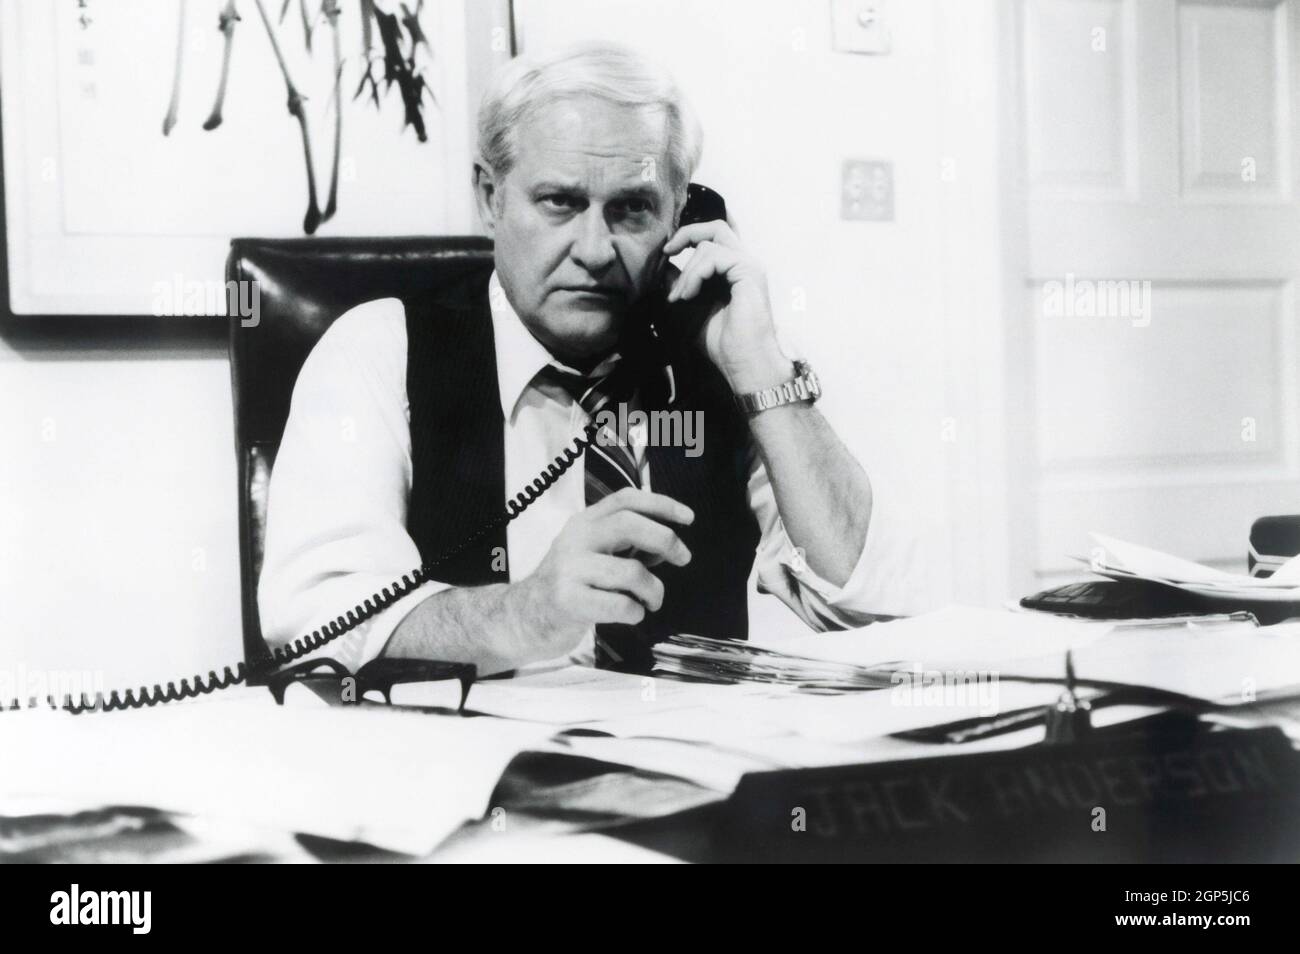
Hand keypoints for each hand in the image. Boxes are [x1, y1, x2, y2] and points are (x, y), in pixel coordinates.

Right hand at [512, 489, 693, 661]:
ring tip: (651, 600)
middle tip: (683, 558)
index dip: (661, 504)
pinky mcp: (568, 601)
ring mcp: (569, 570)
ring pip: (631, 572)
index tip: (688, 517)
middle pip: (629, 525)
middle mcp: (575, 540)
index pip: (625, 500)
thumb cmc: (569, 585)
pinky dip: (636, 612)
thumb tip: (667, 545)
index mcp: (584, 523)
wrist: (524, 617)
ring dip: (654, 590)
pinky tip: (631, 613)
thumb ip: (624, 543)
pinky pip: (621, 605)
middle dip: (665, 540)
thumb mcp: (591, 552)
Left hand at [663, 220, 791, 393]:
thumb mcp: (690, 309)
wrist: (743, 362)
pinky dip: (695, 274)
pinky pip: (715, 256)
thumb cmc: (722, 342)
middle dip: (687, 234)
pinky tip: (689, 295)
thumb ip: (680, 285)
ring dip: (687, 271)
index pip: (713, 238)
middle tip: (667, 251)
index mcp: (733, 271)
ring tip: (680, 298)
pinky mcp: (749, 271)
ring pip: (709, 244)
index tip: (666, 253)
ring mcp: (749, 266)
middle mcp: (744, 264)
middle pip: (716, 227)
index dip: (688, 238)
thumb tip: (664, 266)